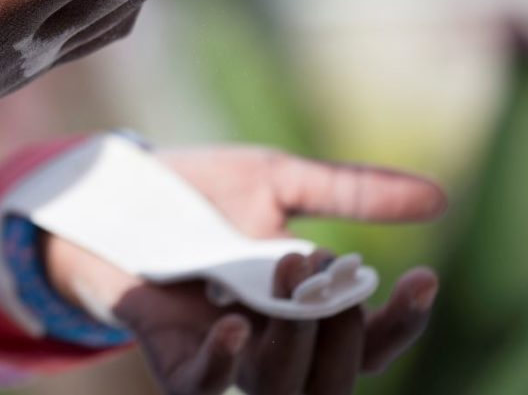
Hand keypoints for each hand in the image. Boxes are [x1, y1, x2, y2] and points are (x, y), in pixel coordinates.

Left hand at [43, 147, 447, 394]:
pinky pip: (199, 384)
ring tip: (289, 271)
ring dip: (295, 339)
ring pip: (279, 388)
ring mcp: (219, 353)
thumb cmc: (201, 191)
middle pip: (334, 380)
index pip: (368, 341)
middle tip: (325, 264)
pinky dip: (220, 364)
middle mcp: (267, 342)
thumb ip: (349, 194)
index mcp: (301, 310)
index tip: (422, 277)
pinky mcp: (170, 353)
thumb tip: (437, 197)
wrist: (119, 191)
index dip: (402, 321)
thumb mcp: (277, 182)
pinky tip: (232, 326)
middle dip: (346, 331)